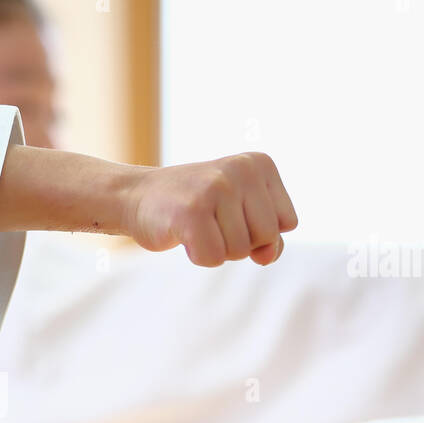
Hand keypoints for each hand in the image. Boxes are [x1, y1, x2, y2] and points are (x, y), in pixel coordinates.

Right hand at [125, 152, 298, 265]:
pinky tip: (182, 235)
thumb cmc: (193, 208)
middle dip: (239, 243)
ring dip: (216, 249)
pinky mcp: (192, 211)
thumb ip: (269, 238)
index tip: (228, 214)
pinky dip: (198, 256)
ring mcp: (216, 188)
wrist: (136, 196)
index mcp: (260, 164)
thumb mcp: (240, 216)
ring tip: (196, 226)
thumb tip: (267, 256)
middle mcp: (241, 169)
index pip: (287, 223)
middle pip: (266, 237)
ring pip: (240, 251)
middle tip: (210, 222)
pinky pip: (213, 258)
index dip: (257, 231)